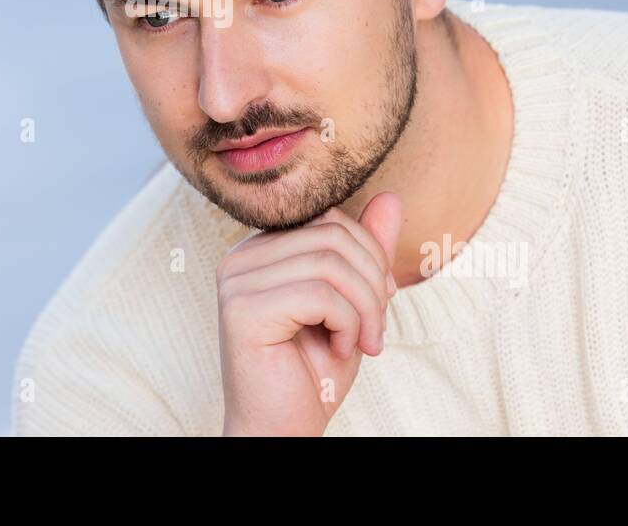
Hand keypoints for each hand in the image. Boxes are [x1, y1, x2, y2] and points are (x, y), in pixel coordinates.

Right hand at [217, 192, 404, 435]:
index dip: (370, 256)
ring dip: (365, 308)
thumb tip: (391, 197)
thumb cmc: (313, 372)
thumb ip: (366, 252)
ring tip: (363, 343)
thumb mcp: (352, 304)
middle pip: (333, 235)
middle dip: (373, 282)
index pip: (329, 219)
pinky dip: (347, 324)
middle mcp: (241, 259)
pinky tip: (341, 350)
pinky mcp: (242, 311)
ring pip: (330, 263)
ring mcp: (236, 282)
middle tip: (377, 330)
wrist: (283, 430)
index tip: (383, 301)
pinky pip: (319, 295)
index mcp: (261, 250)